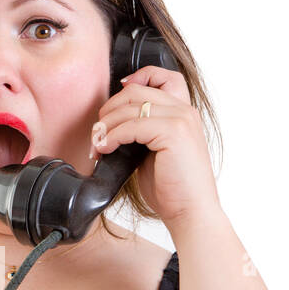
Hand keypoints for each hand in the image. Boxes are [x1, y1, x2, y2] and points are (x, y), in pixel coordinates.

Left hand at [90, 66, 222, 232]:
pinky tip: (104, 149)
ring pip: (130, 106)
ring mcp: (181, 119)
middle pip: (137, 90)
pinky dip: (112, 136)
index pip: (164, 77)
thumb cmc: (173, 190)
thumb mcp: (154, 154)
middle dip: (109, 109)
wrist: (191, 212)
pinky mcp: (173, 132)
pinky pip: (131, 125)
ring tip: (97, 144)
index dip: (138, 77)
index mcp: (184, 113)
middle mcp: (185, 111)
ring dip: (106, 125)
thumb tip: (112, 126)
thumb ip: (141, 134)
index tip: (116, 95)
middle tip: (97, 132)